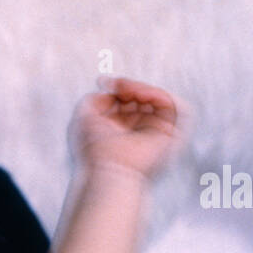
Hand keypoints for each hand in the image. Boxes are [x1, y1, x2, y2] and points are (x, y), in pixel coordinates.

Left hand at [69, 76, 188, 180]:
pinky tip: (140, 94)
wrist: (105, 170)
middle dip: (129, 86)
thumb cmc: (91, 151)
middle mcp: (138, 133)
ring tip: (127, 90)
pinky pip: (170, 104)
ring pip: (156, 99)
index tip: (104, 82)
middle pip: (142, 98)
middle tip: (117, 85)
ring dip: (141, 88)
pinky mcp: (171, 134)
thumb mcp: (82, 118)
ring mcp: (155, 134)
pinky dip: (156, 94)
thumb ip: (93, 98)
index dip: (118, 89)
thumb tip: (108, 87)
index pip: (125, 102)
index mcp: (120, 133)